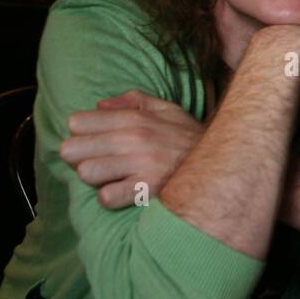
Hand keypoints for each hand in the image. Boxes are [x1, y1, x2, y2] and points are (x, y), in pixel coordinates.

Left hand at [60, 89, 204, 207]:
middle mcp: (134, 138)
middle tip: (100, 164)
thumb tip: (99, 105)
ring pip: (87, 173)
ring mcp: (140, 164)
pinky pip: (107, 198)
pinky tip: (123, 194)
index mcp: (134, 117)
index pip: (77, 123)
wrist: (227, 163)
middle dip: (82, 159)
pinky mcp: (148, 190)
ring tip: (112, 179)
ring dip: (96, 180)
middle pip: (72, 150)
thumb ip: (134, 100)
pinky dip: (111, 199)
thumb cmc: (192, 139)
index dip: (82, 136)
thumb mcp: (168, 110)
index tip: (95, 144)